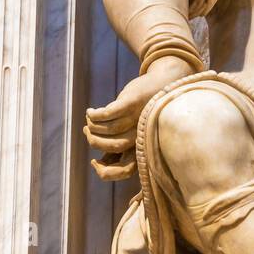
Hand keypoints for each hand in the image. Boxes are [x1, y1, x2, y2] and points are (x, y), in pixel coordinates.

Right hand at [84, 55, 193, 179]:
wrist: (164, 82)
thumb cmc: (145, 111)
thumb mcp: (134, 132)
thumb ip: (121, 148)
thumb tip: (100, 163)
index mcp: (144, 147)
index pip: (125, 171)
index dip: (105, 171)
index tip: (94, 161)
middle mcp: (143, 135)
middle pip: (112, 147)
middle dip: (94, 141)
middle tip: (88, 131)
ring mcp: (138, 119)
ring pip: (107, 130)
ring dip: (92, 126)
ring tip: (90, 120)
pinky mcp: (132, 103)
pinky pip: (106, 114)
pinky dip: (94, 115)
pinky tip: (90, 112)